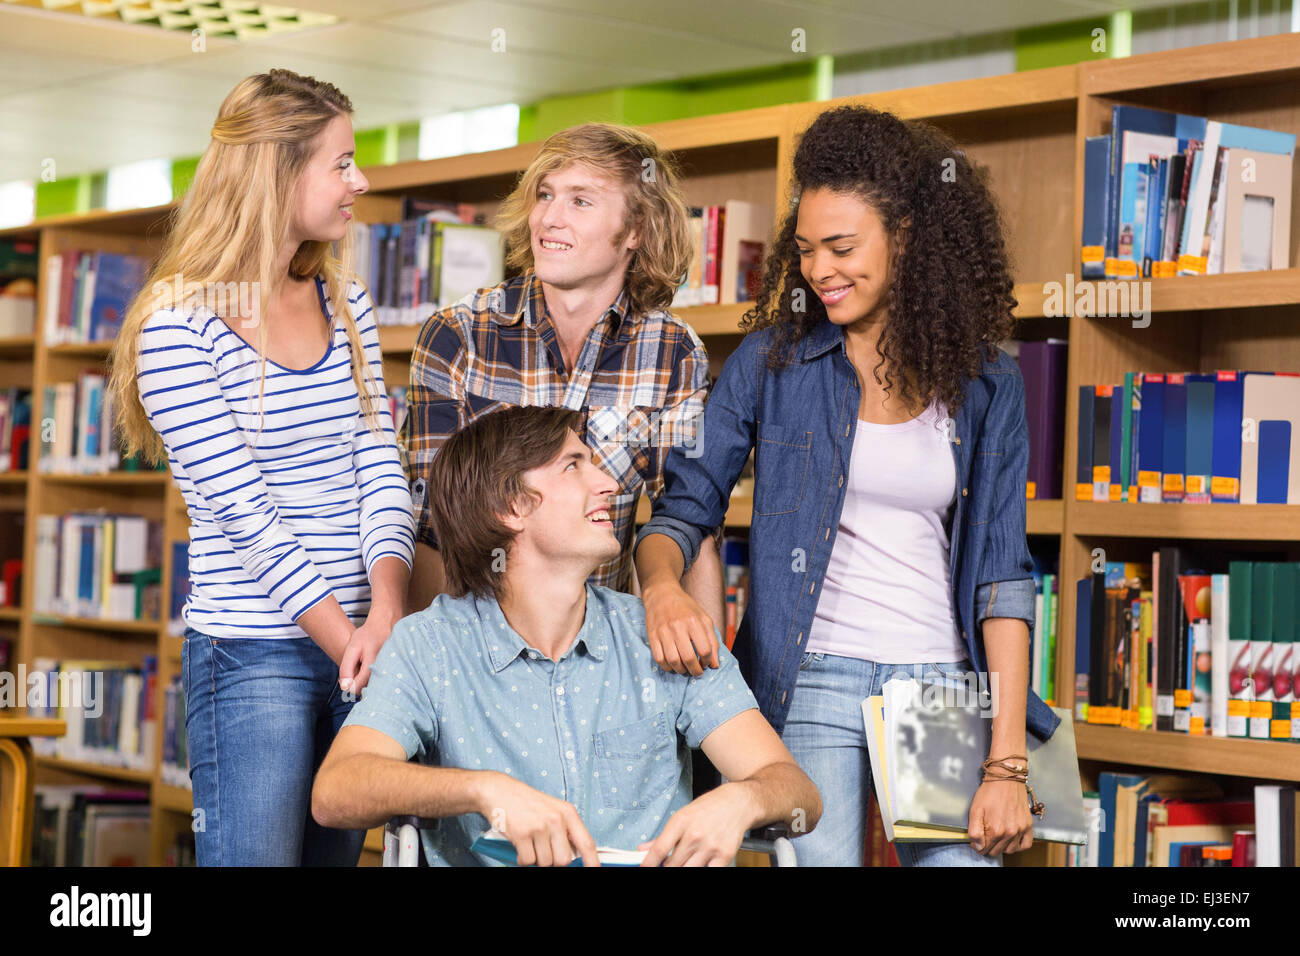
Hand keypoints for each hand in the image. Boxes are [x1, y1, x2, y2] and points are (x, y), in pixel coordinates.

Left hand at [339, 608, 400, 696]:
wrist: (386, 623)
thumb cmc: (368, 635)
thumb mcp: (352, 648)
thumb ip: (346, 668)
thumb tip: (345, 687)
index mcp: (372, 665)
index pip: (358, 689)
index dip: (350, 686)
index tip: (349, 677)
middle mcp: (385, 671)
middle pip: (368, 690)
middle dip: (360, 685)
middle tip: (358, 669)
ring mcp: (392, 671)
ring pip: (376, 687)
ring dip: (368, 682)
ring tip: (367, 666)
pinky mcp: (395, 671)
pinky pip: (383, 682)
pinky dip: (376, 678)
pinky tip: (374, 667)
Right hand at [476, 772, 598, 866]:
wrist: (499, 790)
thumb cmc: (526, 802)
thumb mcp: (552, 809)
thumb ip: (565, 830)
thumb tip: (574, 856)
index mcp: (568, 813)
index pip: (587, 843)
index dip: (593, 861)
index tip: (596, 870)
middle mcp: (556, 819)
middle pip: (564, 860)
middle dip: (553, 861)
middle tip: (543, 849)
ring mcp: (539, 827)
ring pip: (544, 862)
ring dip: (535, 858)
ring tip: (529, 842)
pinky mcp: (522, 834)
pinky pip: (527, 861)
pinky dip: (522, 859)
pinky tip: (520, 845)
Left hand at [638, 782, 751, 866]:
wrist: (738, 803)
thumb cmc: (709, 808)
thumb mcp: (682, 815)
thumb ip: (662, 836)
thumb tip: (643, 850)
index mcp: (681, 821)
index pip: (659, 850)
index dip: (648, 864)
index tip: (644, 868)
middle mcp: (695, 835)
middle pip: (671, 865)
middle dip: (666, 868)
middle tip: (667, 864)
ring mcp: (710, 846)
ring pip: (688, 871)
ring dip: (682, 869)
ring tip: (683, 862)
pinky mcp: (724, 856)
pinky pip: (708, 872)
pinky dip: (701, 870)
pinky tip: (698, 864)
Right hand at [642, 580, 718, 676]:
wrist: (661, 595)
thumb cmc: (685, 607)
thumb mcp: (704, 618)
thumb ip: (712, 640)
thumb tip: (714, 664)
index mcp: (694, 621)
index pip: (705, 649)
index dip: (708, 660)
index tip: (707, 663)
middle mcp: (678, 627)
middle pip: (689, 658)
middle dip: (696, 671)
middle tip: (698, 672)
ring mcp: (663, 632)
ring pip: (673, 661)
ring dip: (681, 670)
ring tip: (686, 669)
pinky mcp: (652, 636)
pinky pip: (659, 658)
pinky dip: (667, 667)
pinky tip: (673, 665)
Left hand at [968, 779, 1033, 855]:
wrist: (1006, 778)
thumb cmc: (990, 792)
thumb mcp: (975, 809)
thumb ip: (974, 831)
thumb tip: (977, 846)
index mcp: (996, 830)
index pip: (984, 849)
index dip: (978, 845)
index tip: (977, 839)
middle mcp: (1010, 833)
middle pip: (997, 851)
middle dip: (989, 846)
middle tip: (986, 837)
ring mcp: (1021, 830)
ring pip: (1010, 850)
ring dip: (1002, 847)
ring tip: (997, 837)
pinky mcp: (1028, 825)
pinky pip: (1025, 845)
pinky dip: (1018, 846)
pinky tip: (1011, 840)